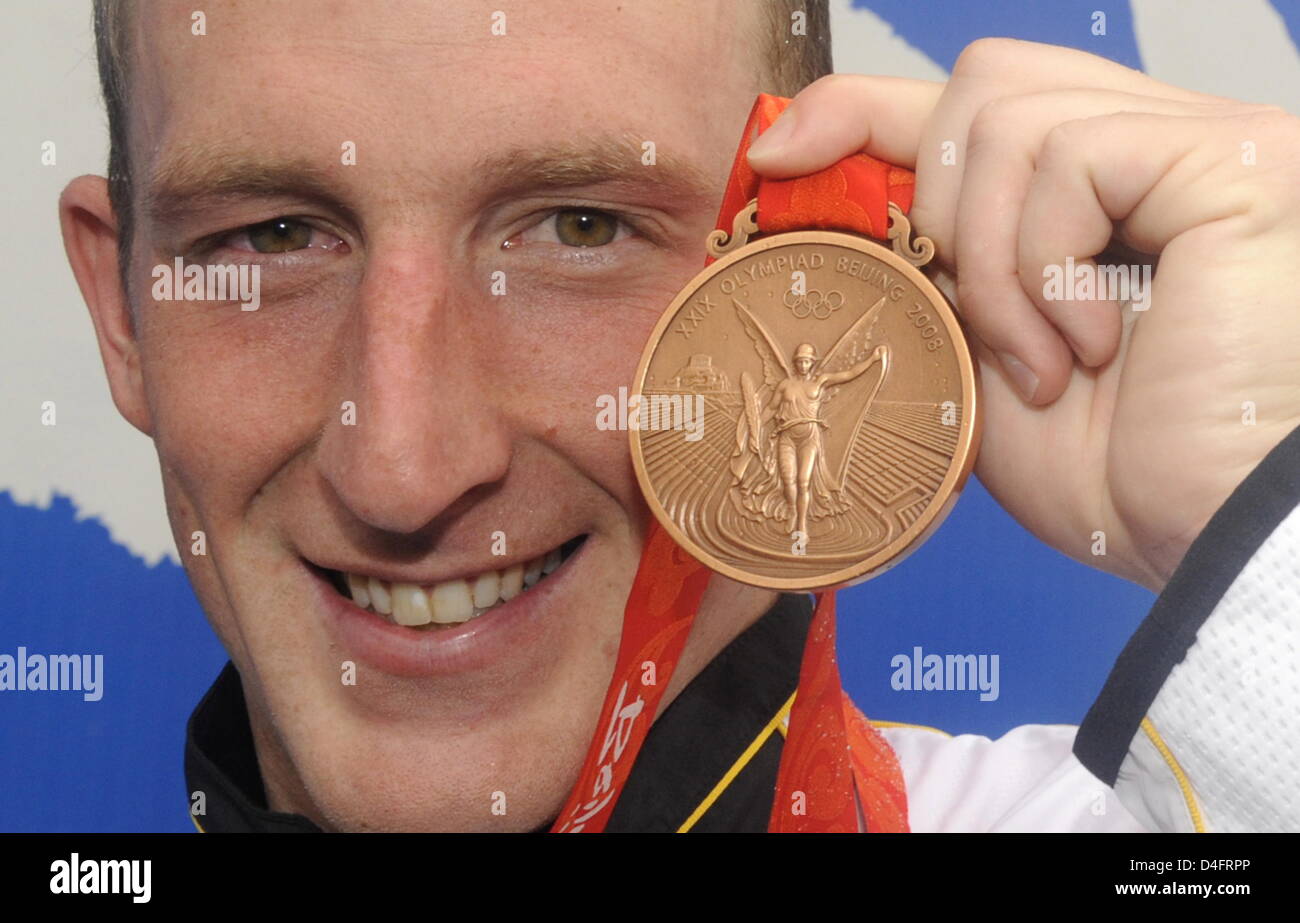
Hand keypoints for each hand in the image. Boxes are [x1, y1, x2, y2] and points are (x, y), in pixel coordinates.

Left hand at [747, 39, 1299, 590]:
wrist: (1201, 540)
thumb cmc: (1109, 467)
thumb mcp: (976, 350)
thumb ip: (930, 256)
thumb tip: (820, 184)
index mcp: (1100, 188)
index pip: (971, 102)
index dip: (865, 110)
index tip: (781, 155)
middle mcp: (1156, 144)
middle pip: (983, 85)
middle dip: (935, 212)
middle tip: (976, 330)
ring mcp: (1198, 144)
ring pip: (1007, 121)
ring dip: (991, 266)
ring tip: (1044, 364)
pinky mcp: (1230, 161)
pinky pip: (1069, 160)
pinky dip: (1044, 268)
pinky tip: (1088, 346)